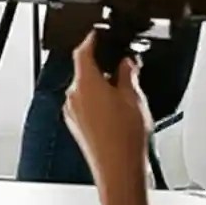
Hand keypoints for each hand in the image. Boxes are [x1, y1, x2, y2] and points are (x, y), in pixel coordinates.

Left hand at [63, 33, 152, 183]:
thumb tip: (126, 63)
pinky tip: (115, 112)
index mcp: (85, 83)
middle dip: (103, 68)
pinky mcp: (75, 125)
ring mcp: (72, 112)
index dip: (91, 40)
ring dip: (100, 86)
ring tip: (124, 96)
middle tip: (124, 69)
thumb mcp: (134, 97)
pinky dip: (97, 102)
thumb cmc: (125, 137)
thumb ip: (128, 74)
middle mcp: (73, 96)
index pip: (82, 51)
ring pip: (85, 89)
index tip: (97, 35)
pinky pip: (84, 104)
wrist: (118, 169)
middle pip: (84, 71)